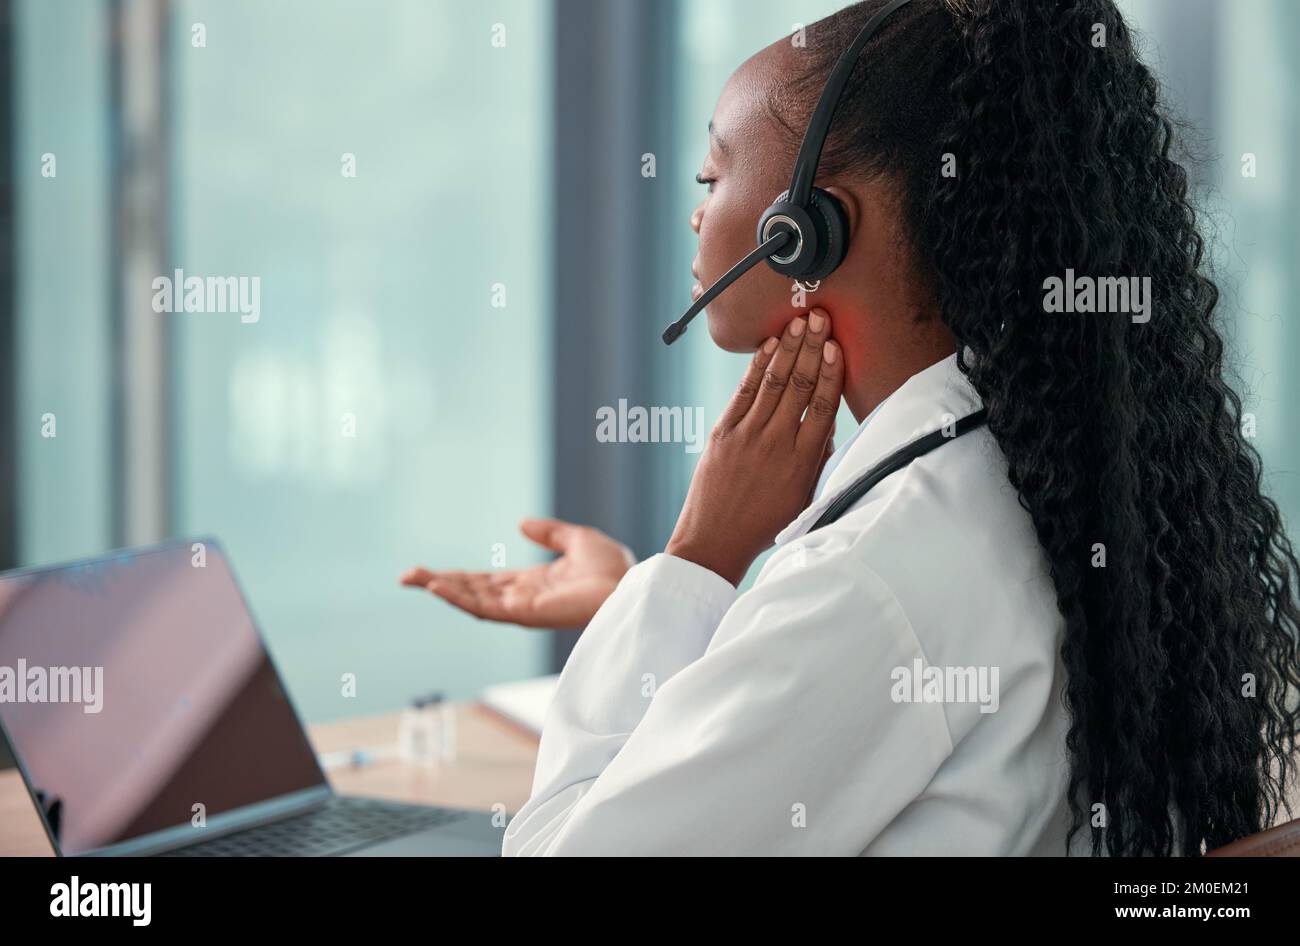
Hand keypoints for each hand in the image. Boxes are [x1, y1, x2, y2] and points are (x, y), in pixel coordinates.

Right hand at [400, 518, 635, 628]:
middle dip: (439, 585)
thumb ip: (550, 533)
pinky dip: (462, 598)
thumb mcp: (578, 540)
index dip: (458, 577)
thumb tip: (521, 524)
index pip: (486, 581)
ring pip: (474, 601)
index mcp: (532, 583)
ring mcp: (523, 608)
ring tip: (414, 579)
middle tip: (406, 577)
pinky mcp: (527, 613)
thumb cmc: (615, 568)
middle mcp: (523, 598)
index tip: (430, 572)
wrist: (633, 584)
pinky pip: (488, 608)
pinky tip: (440, 587)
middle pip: (472, 592)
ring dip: (443, 590)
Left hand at [666, 309, 842, 585]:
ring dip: (788, 348)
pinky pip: (744, 393)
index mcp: (803, 462)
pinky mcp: (723, 434)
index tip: (837, 347)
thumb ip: (817, 461)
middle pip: (801, 386)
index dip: (832, 373)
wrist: (714, 542)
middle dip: (812, 348)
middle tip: (821, 317)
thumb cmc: (762, 524)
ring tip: (799, 322)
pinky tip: (769, 345)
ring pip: (774, 382)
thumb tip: (827, 428)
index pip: (824, 407)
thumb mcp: (802, 498)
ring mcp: (748, 436)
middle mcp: (777, 444)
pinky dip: (757, 366)